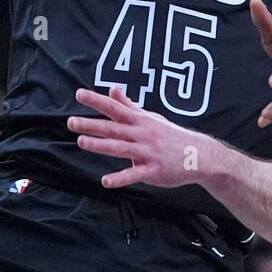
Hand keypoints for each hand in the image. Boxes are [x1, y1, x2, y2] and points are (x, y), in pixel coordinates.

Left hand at [68, 86, 213, 189]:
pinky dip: (120, 178)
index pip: (115, 108)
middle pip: (113, 128)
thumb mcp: (150, 118)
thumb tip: (113, 89)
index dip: (97, 101)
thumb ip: (129, 106)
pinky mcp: (153, 171)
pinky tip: (106, 181)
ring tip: (81, 142)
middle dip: (91, 125)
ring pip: (120, 148)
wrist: (200, 155)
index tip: (79, 94)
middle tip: (71, 122)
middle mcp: (142, 134)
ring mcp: (147, 152)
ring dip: (100, 145)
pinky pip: (134, 174)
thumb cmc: (171, 135)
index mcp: (140, 121)